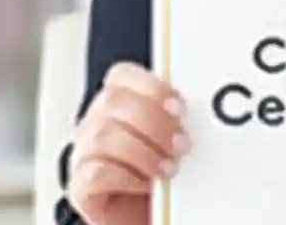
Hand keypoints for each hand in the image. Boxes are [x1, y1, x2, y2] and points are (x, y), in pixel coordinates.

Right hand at [66, 62, 190, 224]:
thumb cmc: (159, 174)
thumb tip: (206, 110)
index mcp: (116, 103)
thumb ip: (177, 119)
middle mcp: (95, 123)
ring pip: (104, 135)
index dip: (153, 87)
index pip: (122, 75)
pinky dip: (126, 178)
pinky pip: (96, 173)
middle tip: (182, 144)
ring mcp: (83, 153)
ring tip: (170, 168)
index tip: (180, 107)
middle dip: (154, 121)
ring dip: (144, 151)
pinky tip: (146, 185)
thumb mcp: (171, 140)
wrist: (143, 215)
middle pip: (115, 101)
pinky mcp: (79, 186)